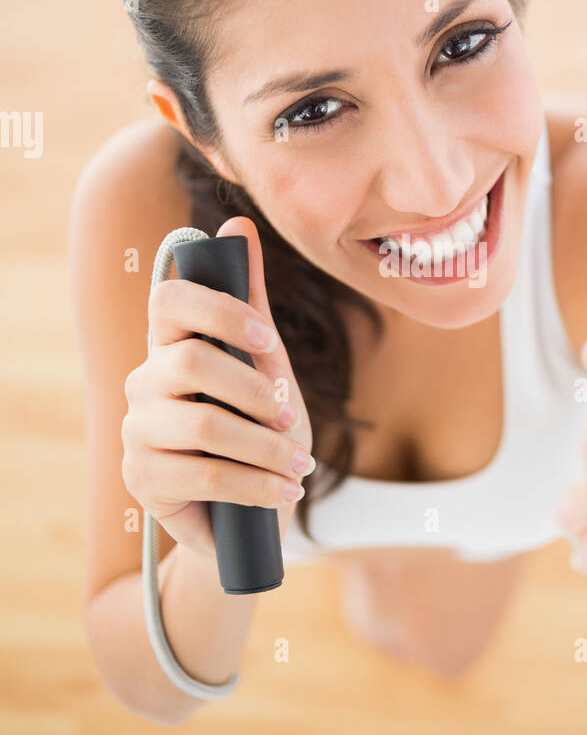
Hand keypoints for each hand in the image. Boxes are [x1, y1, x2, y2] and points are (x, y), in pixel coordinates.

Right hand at [121, 216, 314, 560]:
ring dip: (266, 448)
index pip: (169, 300)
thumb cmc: (258, 431)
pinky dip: (256, 484)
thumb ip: (250, 303)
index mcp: (171, 344)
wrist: (249, 512)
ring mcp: (137, 429)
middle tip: (292, 419)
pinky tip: (283, 492)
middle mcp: (144, 381)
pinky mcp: (141, 478)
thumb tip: (239, 223)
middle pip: (192, 362)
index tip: (267, 339)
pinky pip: (203, 474)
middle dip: (256, 391)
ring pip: (205, 424)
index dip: (219, 311)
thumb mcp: (266, 366)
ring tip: (300, 467)